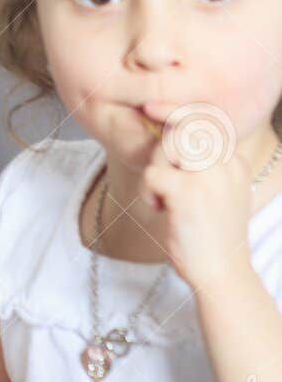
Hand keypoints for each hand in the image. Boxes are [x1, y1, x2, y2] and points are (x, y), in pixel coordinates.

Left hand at [139, 107, 256, 291]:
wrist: (221, 274)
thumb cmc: (212, 237)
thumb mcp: (219, 194)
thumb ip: (204, 164)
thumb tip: (169, 131)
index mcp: (236, 163)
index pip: (209, 119)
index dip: (179, 110)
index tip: (152, 107)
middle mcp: (226, 164)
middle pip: (186, 125)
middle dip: (162, 143)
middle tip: (156, 170)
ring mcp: (208, 176)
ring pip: (167, 144)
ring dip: (154, 169)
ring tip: (161, 197)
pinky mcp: (187, 191)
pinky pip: (151, 173)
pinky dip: (147, 192)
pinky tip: (159, 210)